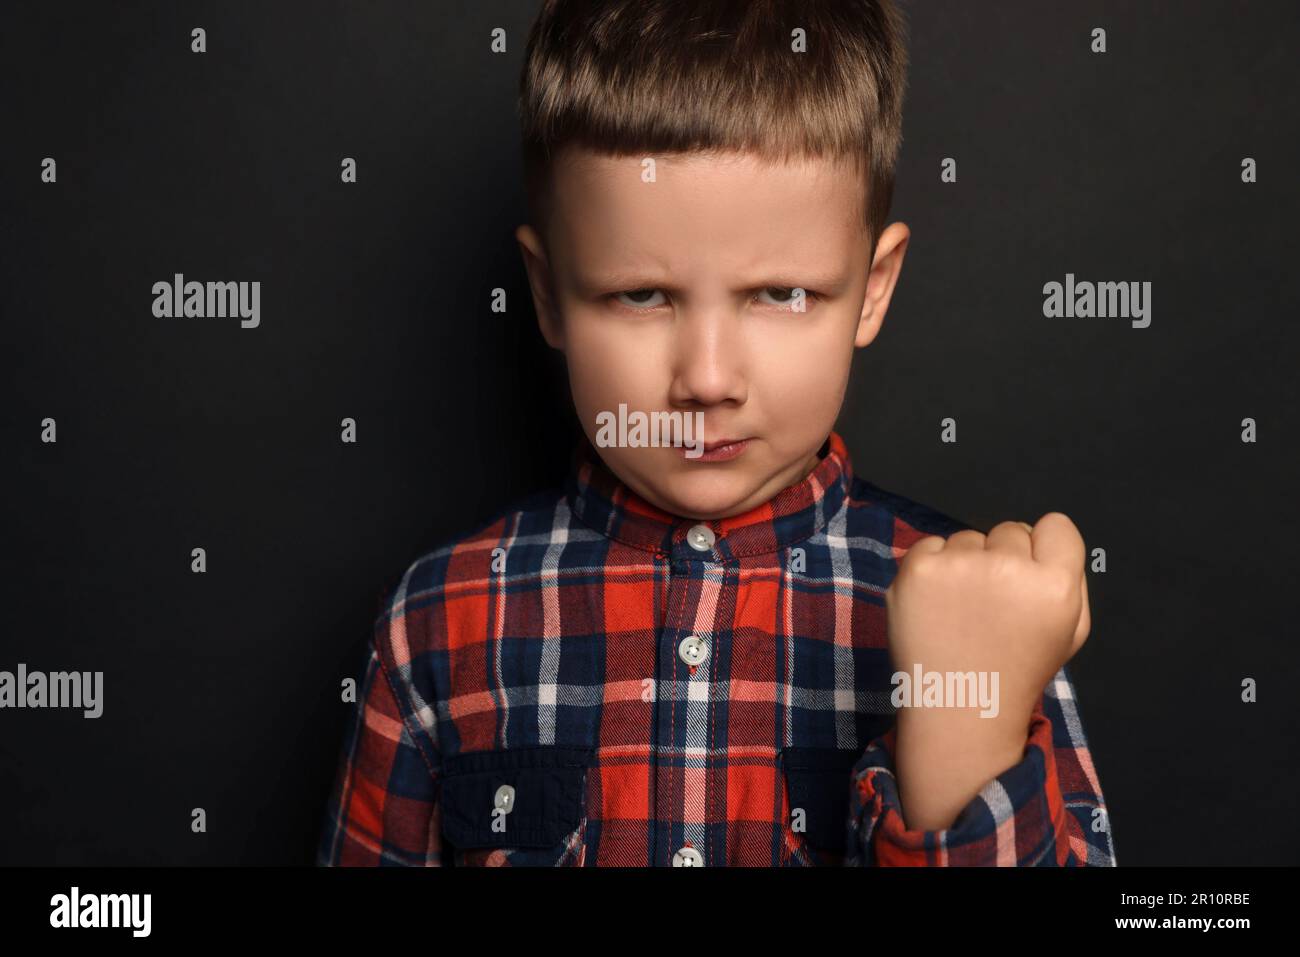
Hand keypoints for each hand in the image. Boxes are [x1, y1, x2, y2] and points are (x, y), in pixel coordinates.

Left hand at [884, 512, 1090, 828]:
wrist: (960, 706)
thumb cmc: (1018, 668)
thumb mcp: (1070, 633)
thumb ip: (1071, 579)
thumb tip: (1046, 535)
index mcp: (1056, 585)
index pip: (1057, 525)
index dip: (1044, 548)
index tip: (1031, 573)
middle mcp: (1009, 568)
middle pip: (1010, 530)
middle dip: (1005, 559)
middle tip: (994, 604)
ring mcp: (959, 566)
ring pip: (968, 538)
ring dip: (967, 564)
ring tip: (964, 611)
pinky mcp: (918, 570)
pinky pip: (931, 545)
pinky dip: (933, 568)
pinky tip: (938, 605)